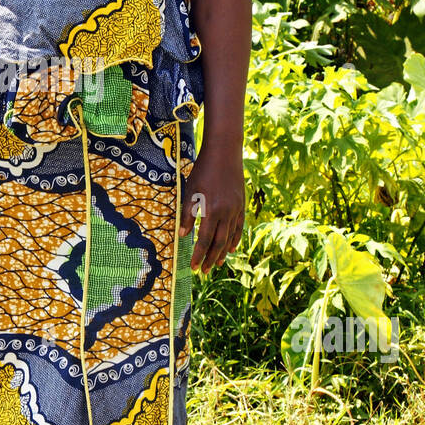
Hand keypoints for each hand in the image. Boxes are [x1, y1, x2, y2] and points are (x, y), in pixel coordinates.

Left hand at [178, 138, 244, 274]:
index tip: (193, 267)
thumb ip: (187, 214)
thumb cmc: (203, 170)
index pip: (204, 239)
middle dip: (211, 258)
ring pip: (230, 237)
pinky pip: (239, 227)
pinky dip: (234, 239)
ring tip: (217, 264)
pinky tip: (230, 248)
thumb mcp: (190, 190)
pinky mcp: (241, 205)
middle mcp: (226, 212)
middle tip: (204, 271)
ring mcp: (236, 209)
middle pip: (218, 242)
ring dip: (222, 252)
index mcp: (211, 210)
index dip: (199, 255)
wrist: (225, 153)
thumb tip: (183, 235)